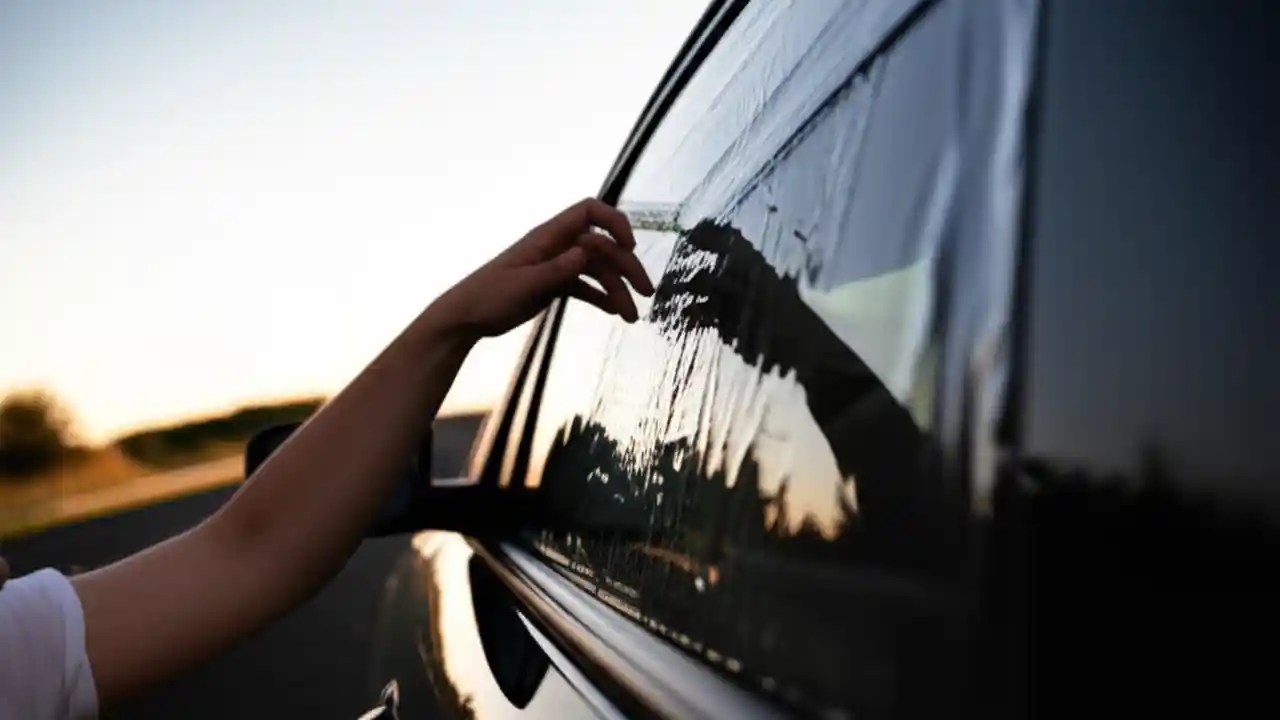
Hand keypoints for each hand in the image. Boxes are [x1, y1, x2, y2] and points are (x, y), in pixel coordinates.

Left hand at [430, 198, 655, 337]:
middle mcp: (557, 246)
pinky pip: (586, 287)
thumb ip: (556, 269)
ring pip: (598, 270)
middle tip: (647, 292)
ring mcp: (557, 265)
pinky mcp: (554, 284)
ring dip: (618, 290)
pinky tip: (616, 313)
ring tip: (632, 318)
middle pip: (602, 247)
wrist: (466, 317)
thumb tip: (587, 252)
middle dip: (627, 266)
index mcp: (548, 237)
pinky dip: (602, 298)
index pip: (588, 212)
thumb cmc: (489, 296)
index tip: (630, 246)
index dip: (614, 222)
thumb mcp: (523, 285)